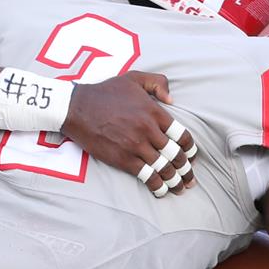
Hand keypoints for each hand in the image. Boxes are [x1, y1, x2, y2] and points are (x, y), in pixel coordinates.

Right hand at [62, 72, 195, 196]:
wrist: (77, 107)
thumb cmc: (105, 92)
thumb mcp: (134, 78)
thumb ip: (157, 83)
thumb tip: (172, 99)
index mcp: (154, 112)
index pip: (181, 135)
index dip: (190, 149)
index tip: (192, 157)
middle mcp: (148, 130)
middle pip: (176, 155)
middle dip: (186, 170)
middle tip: (190, 178)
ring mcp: (136, 145)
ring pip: (163, 167)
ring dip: (174, 181)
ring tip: (180, 188)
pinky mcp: (122, 159)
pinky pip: (146, 175)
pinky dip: (156, 185)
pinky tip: (161, 191)